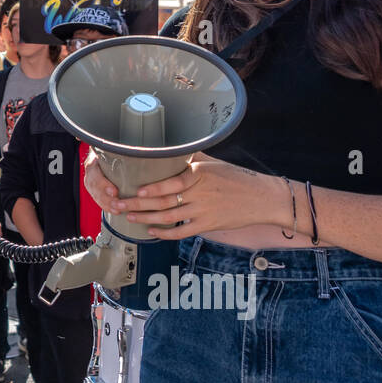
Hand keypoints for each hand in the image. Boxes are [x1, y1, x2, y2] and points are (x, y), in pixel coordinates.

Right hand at [83, 148, 127, 214]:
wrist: (105, 152)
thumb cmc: (111, 148)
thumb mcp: (110, 146)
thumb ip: (110, 145)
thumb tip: (89, 134)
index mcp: (93, 161)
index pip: (94, 174)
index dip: (103, 184)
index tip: (114, 191)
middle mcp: (91, 172)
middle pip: (95, 188)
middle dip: (106, 198)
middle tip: (118, 204)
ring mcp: (91, 181)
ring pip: (96, 195)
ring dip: (106, 204)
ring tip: (117, 210)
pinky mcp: (95, 189)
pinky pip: (98, 199)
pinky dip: (106, 206)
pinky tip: (114, 211)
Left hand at [115, 153, 279, 240]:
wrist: (262, 198)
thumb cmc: (237, 178)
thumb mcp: (214, 163)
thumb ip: (191, 159)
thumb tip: (170, 149)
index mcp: (200, 174)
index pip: (172, 182)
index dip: (153, 188)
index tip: (136, 190)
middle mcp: (200, 193)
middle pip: (164, 201)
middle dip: (138, 204)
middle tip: (119, 205)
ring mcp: (203, 211)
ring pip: (169, 217)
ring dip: (146, 218)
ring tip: (129, 217)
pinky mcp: (207, 226)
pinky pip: (182, 232)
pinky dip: (165, 233)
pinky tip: (151, 231)